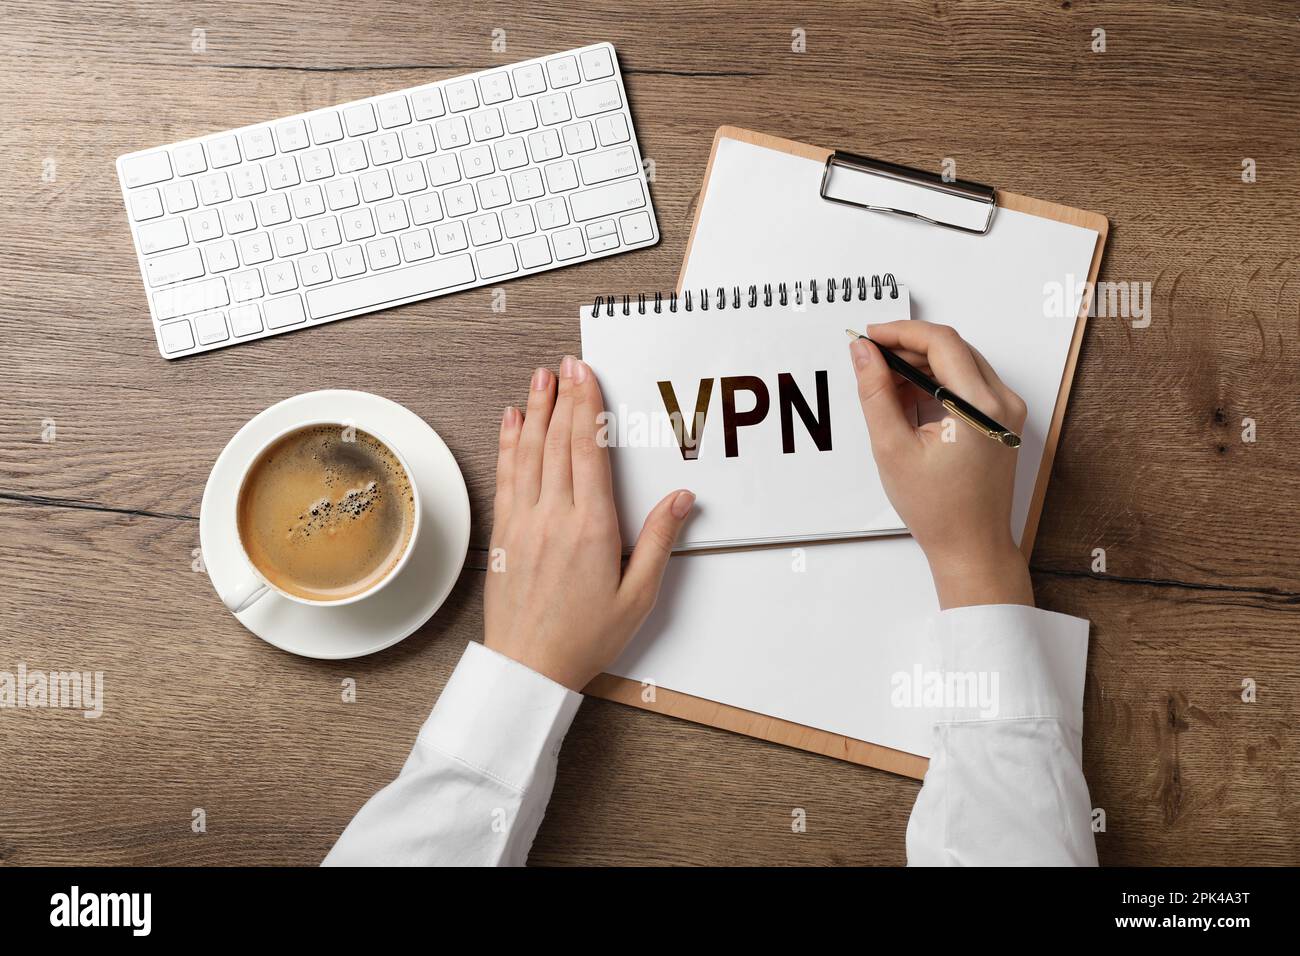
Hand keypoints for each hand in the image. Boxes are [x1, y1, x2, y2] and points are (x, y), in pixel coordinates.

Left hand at [484, 356, 695, 690]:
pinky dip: (508, 444)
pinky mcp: (502, 535)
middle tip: (565, 363)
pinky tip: (512, 422)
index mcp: (591, 528)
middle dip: (563, 397)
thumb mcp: (638, 595)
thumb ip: (660, 541)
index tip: (586, 375)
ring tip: (539, 378)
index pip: (588, 451)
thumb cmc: (584, 638)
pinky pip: (506, 477)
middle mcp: (553, 518)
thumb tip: (681, 498)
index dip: (587, 406)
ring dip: (534, 411)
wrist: (527, 667)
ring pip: (528, 453)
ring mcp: (523, 523)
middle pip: (557, 442)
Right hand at [849, 321, 1032, 609]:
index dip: (901, 332)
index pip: (942, 342)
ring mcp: (1006, 412)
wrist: (971, 546)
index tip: (870, 336)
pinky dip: (936, 382)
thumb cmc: (939, 510)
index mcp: (981, 407)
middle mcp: (1003, 403)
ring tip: (884, 382)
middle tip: (870, 358)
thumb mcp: (893, 448)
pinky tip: (907, 397)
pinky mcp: (1002, 420)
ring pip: (960, 363)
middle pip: (953, 349)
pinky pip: (968, 384)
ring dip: (921, 364)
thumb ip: (875, 393)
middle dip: (908, 347)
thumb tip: (863, 353)